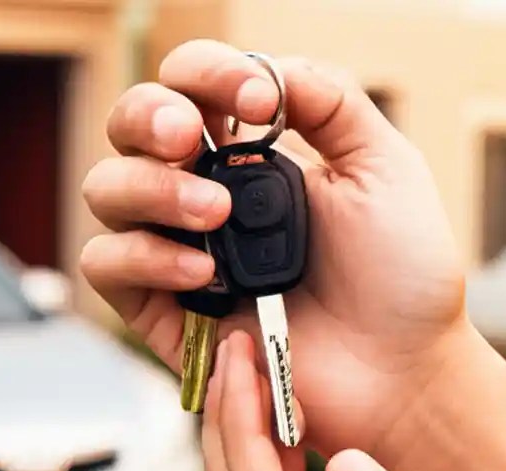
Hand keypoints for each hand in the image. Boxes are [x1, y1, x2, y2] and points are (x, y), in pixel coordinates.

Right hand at [79, 39, 472, 455]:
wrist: (400, 367)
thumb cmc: (400, 276)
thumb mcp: (383, 167)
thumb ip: (329, 102)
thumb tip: (268, 67)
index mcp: (247, 151)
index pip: (191, 85)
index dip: (208, 74)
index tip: (258, 100)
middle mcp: (199, 192)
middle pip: (127, 125)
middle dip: (151, 117)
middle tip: (191, 139)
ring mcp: (173, 249)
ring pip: (105, 190)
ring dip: (153, 190)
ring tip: (215, 217)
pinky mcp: (159, 310)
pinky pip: (106, 265)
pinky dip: (144, 258)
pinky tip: (203, 274)